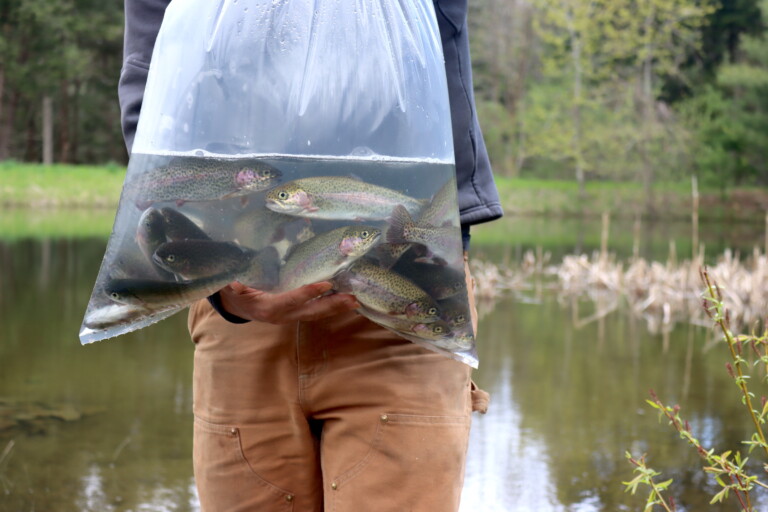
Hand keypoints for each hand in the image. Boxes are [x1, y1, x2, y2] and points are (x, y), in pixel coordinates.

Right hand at [218, 281, 359, 323]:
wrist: (236, 307)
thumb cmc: (234, 292)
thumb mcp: (229, 287)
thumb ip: (232, 285)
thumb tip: (233, 283)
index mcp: (267, 307)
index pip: (290, 300)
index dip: (307, 293)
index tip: (326, 284)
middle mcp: (281, 316)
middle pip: (310, 312)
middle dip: (332, 305)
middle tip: (352, 299)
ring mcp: (290, 317)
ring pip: (316, 314)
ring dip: (336, 308)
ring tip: (355, 301)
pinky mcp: (296, 315)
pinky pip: (315, 312)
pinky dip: (331, 307)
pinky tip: (346, 302)